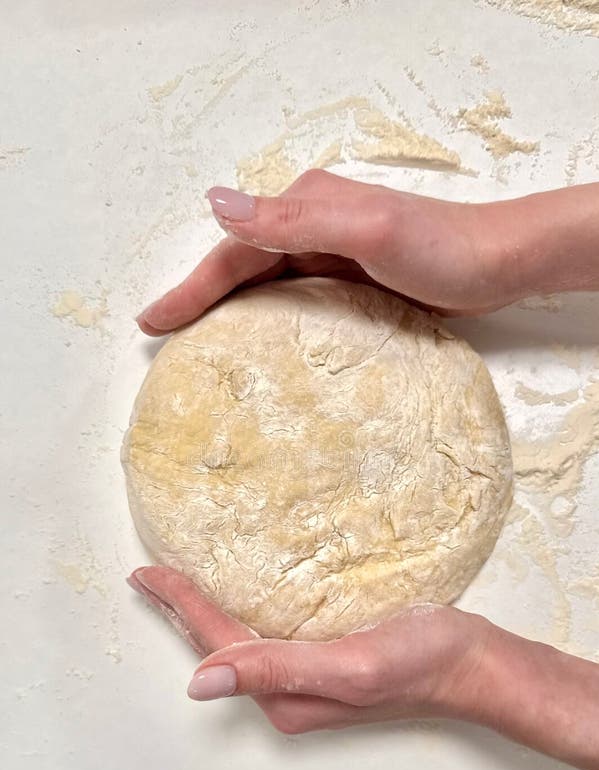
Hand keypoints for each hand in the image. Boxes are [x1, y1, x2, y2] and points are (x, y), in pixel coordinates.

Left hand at [126, 566, 490, 733]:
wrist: (470, 663)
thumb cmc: (420, 663)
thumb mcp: (349, 667)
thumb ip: (278, 670)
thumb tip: (201, 683)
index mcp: (284, 696)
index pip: (216, 644)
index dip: (179, 605)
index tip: (146, 574)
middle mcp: (287, 692)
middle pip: (218, 647)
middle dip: (180, 612)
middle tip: (150, 578)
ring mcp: (305, 678)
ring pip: (239, 641)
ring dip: (204, 613)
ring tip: (179, 588)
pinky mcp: (323, 659)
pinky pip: (265, 634)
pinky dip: (239, 611)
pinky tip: (238, 597)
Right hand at [136, 169, 515, 334]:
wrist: (498, 263)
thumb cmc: (440, 248)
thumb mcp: (366, 229)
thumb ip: (294, 220)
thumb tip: (216, 204)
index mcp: (307, 208)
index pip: (234, 250)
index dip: (192, 287)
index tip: (152, 321)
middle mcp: (311, 227)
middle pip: (242, 267)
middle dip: (200, 299)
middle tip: (163, 336)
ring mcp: (330, 254)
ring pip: (264, 285)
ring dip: (230, 311)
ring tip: (198, 348)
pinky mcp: (349, 280)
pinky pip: (293, 300)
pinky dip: (268, 320)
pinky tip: (259, 346)